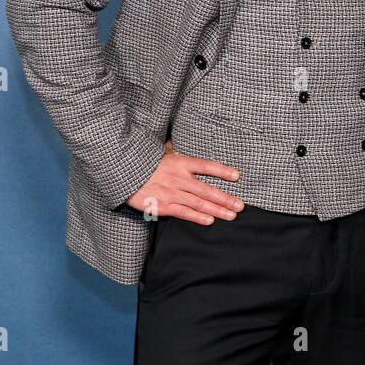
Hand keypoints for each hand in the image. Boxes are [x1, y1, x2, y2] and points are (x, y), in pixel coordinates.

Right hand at [126, 138, 243, 223]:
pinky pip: (183, 212)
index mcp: (180, 162)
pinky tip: (209, 221)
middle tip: (241, 206)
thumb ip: (178, 153)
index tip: (237, 176)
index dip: (222, 170)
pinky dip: (197, 217)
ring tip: (231, 216)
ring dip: (217, 210)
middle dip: (226, 198)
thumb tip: (185, 144)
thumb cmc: (146, 163)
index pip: (206, 165)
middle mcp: (178, 178)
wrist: (123, 173)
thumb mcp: (164, 153)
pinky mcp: (162, 205)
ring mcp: (171, 192)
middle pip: (207, 189)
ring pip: (198, 203)